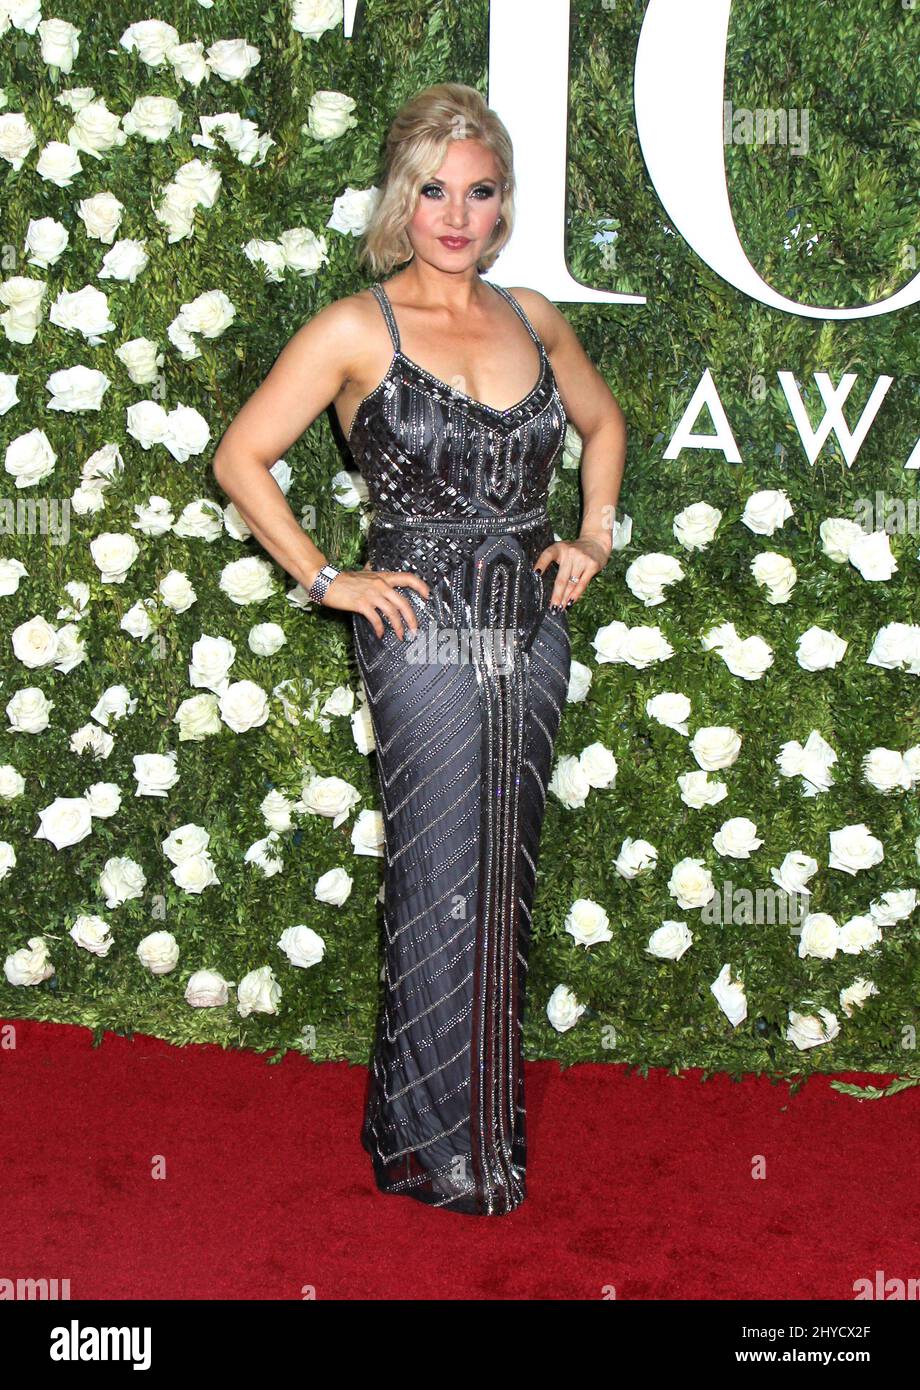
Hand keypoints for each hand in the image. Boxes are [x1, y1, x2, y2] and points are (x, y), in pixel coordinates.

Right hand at [312, 560, 429, 639]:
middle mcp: (380, 584)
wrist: (327, 581)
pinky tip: (381, 634)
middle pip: (403, 602)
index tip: (428, 595)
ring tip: (401, 636)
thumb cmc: (345, 580)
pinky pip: (376, 619)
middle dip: (412, 618)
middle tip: (415, 630)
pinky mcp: (361, 604)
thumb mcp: (364, 573)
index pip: (407, 577)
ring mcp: (371, 594)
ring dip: (398, 627)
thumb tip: (375, 568)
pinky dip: (380, 628)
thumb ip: (374, 574)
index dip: (420, 586)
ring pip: (392, 613)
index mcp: (383, 577)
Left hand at [534, 533, 610, 608]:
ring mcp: (582, 559)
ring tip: (559, 608)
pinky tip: (570, 602)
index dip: (541, 564)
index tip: (535, 574)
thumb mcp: (563, 550)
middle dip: (556, 595)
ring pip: (572, 584)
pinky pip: (582, 584)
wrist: (596, 541)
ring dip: (565, 598)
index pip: (548, 555)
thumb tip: (545, 584)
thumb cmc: (575, 550)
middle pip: (561, 579)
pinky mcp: (592, 565)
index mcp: (559, 548)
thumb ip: (555, 562)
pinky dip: (576, 594)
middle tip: (551, 608)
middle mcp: (570, 553)